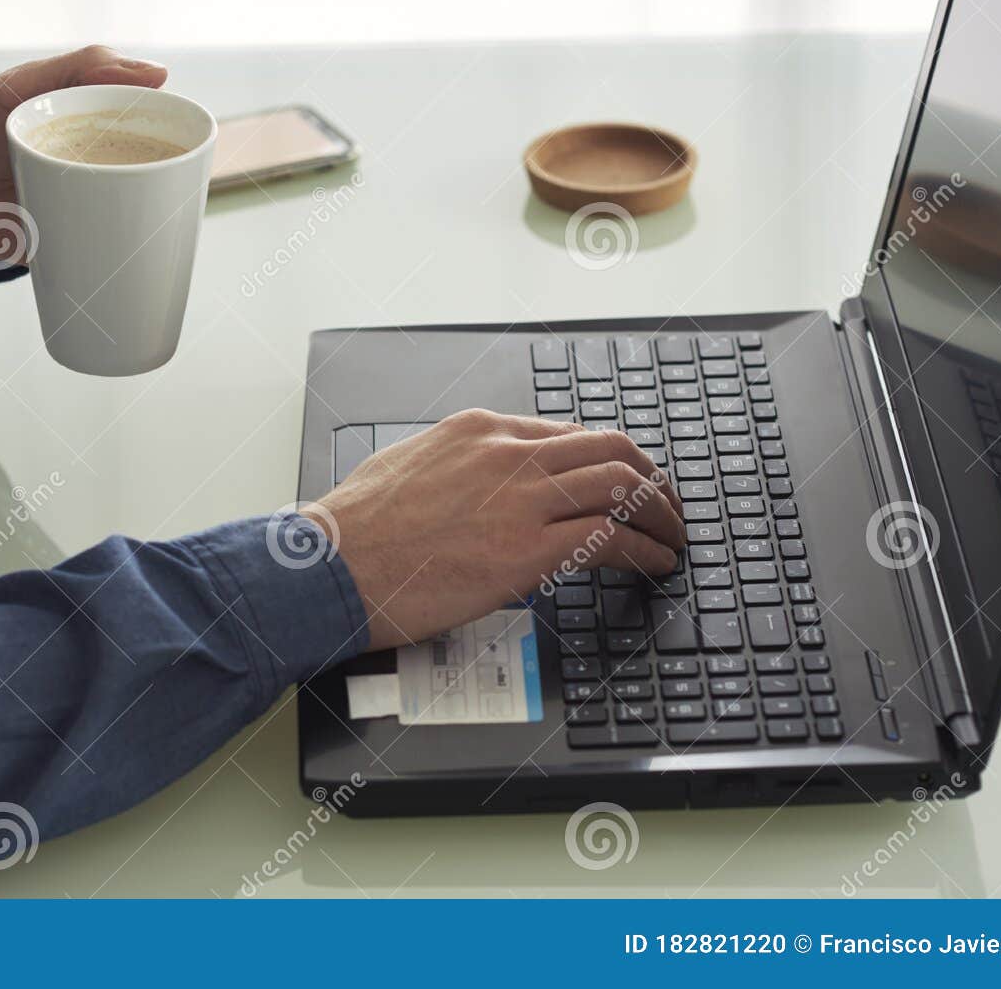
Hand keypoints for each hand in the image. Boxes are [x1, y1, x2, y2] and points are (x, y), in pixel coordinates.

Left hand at [0, 45, 168, 261]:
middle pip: (151, 183)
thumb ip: (82, 68)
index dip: (180, 143)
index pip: (154, 132)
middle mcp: (96, 168)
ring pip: (132, 225)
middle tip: (172, 201)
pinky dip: (117, 268)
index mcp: (95, 127)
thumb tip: (159, 73)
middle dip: (171, 196)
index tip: (191, 154)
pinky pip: (100, 261)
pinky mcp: (65, 248)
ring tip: (155, 236)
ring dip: (149, 235)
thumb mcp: (20, 84)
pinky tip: (135, 272)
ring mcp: (81, 209)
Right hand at [303, 409, 686, 650]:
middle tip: (667, 506)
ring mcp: (520, 499)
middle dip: (651, 479)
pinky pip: (611, 538)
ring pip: (622, 487)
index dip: (611, 461)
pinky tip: (656, 564)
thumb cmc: (352, 530)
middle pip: (610, 450)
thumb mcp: (407, 466)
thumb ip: (455, 466)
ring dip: (661, 513)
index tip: (626, 482)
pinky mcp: (527, 550)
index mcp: (479, 431)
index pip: (570, 434)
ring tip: (673, 536)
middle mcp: (507, 454)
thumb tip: (476, 481)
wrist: (327, 568)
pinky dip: (646, 549)